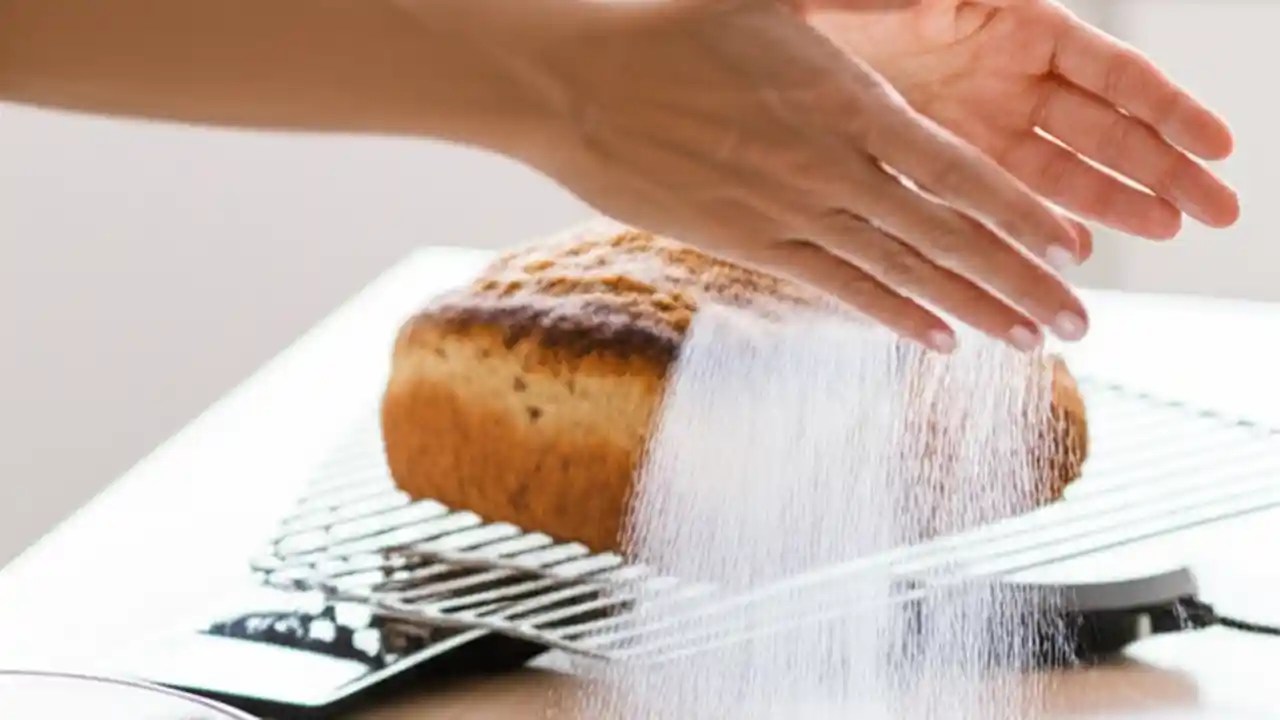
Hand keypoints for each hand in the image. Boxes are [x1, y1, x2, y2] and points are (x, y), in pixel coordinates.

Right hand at [517, 0, 1088, 350]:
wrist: (574, 83)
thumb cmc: (670, 26)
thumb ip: (861, 0)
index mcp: (845, 100)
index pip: (956, 171)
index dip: (1018, 214)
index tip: (1071, 248)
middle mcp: (828, 167)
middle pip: (944, 236)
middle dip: (1017, 281)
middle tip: (1076, 323)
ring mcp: (786, 212)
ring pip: (900, 271)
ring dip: (970, 310)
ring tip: (1029, 343)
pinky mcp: (744, 242)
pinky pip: (834, 286)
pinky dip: (891, 313)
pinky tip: (937, 339)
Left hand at [802, 0, 1239, 242]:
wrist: (783, 28)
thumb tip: (992, 2)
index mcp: (1021, 25)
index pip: (1111, 71)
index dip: (1167, 108)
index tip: (1216, 145)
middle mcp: (1010, 77)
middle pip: (1102, 127)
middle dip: (1162, 168)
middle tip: (1217, 212)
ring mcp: (979, 120)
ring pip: (1059, 168)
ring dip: (1113, 202)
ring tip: (1166, 231)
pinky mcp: (940, 154)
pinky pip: (995, 196)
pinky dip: (1030, 223)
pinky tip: (1066, 252)